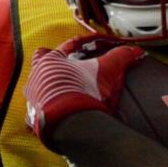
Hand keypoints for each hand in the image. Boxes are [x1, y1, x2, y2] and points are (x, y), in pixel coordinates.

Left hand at [23, 34, 147, 151]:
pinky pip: (37, 111)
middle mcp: (37, 76)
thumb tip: (134, 51)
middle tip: (69, 70)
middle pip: (43, 64)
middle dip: (55, 66)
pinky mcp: (34, 116)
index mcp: (51, 61)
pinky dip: (47, 110)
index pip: (65, 46)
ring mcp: (33, 96)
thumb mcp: (106, 71)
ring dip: (50, 87)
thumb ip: (119, 58)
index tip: (87, 45)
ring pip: (39, 86)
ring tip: (65, 92)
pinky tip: (57, 112)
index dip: (79, 44)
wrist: (70, 122)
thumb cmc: (84, 91)